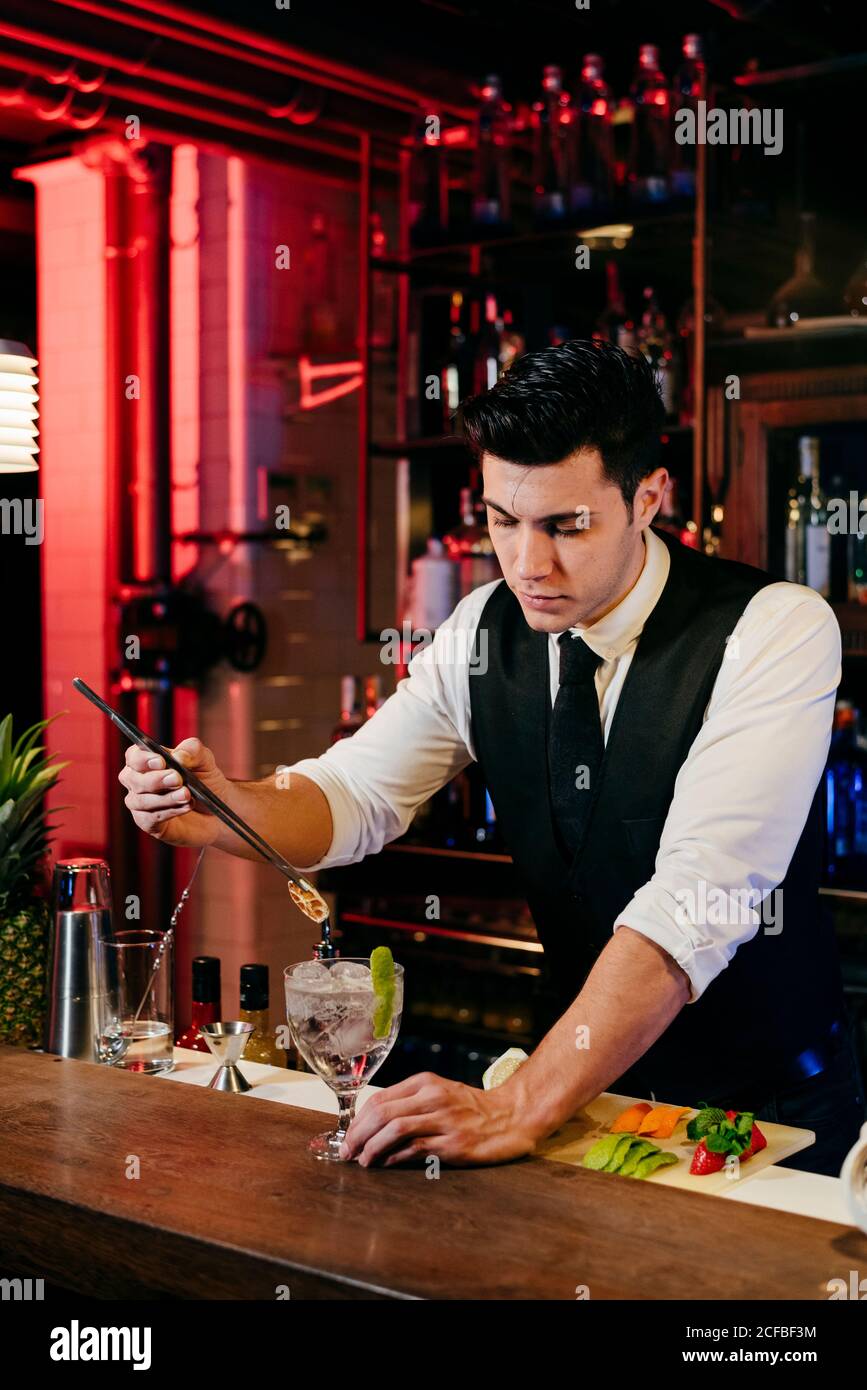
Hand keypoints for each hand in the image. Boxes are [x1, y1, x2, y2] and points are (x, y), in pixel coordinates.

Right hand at [117, 737, 225, 847]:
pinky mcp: (148, 824)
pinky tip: (186, 807)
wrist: (218, 810)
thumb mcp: (205, 760)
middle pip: (132, 778)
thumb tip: (177, 756)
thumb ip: (192, 751)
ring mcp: (141, 804)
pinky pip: (149, 818)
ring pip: (140, 800)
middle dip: (155, 779)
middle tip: (178, 779)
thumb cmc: (206, 781)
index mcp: (147, 761)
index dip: (143, 758)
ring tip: (186, 795)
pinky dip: (169, 811)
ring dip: (165, 797)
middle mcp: (138, 781)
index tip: (161, 761)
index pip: (133, 756)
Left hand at [338, 1071, 539, 1167]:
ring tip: (363, 1161)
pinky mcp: (454, 1143)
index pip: (380, 1099)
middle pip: (382, 1113)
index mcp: (425, 1083)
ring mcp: (445, 1120)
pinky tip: (386, 1164)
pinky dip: (395, 1157)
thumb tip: (373, 1126)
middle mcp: (433, 1097)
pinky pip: (416, 1149)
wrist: (512, 1115)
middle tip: (348, 1152)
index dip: (358, 1120)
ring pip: (395, 1129)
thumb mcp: (440, 1094)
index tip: (348, 1137)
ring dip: (372, 1148)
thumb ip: (410, 1104)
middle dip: (358, 1135)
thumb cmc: (472, 1108)